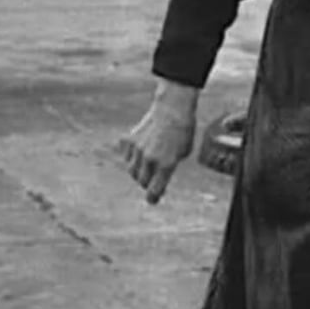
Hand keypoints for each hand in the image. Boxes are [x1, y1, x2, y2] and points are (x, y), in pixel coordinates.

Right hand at [118, 80, 197, 204]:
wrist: (172, 108)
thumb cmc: (183, 130)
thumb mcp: (183, 153)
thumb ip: (171, 166)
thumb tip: (160, 176)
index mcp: (166, 165)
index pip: (154, 191)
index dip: (153, 198)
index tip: (152, 200)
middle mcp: (149, 159)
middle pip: (142, 182)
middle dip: (147, 182)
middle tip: (151, 179)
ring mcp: (136, 149)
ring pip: (131, 171)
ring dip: (138, 171)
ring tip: (146, 164)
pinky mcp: (127, 140)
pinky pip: (126, 156)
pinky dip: (131, 156)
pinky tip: (140, 149)